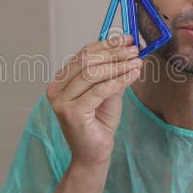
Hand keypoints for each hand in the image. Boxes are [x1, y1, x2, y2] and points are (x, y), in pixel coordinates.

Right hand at [46, 35, 141, 166]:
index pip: (83, 54)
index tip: (126, 39)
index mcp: (60, 81)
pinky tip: (133, 74)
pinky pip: (99, 90)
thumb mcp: (107, 91)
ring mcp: (61, 101)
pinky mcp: (72, 113)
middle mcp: (56, 89)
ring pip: (93, 73)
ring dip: (118, 65)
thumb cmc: (99, 123)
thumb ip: (112, 72)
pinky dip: (119, 80)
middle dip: (114, 53)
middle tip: (134, 49)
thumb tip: (127, 48)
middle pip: (87, 61)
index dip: (106, 44)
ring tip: (137, 61)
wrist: (94, 153)